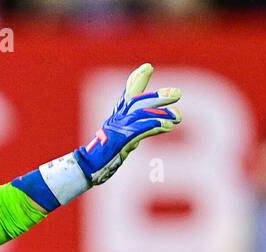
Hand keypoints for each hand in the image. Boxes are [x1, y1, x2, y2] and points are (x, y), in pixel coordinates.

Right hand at [74, 63, 181, 187]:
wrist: (87, 169)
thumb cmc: (103, 159)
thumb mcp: (121, 142)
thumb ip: (136, 132)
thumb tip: (153, 127)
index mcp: (116, 118)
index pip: (127, 95)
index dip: (136, 80)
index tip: (147, 67)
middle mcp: (116, 120)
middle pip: (137, 101)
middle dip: (157, 97)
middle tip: (177, 93)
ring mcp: (116, 129)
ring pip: (140, 114)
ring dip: (161, 113)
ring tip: (178, 116)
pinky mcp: (119, 140)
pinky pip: (139, 130)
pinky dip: (153, 126)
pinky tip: (167, 126)